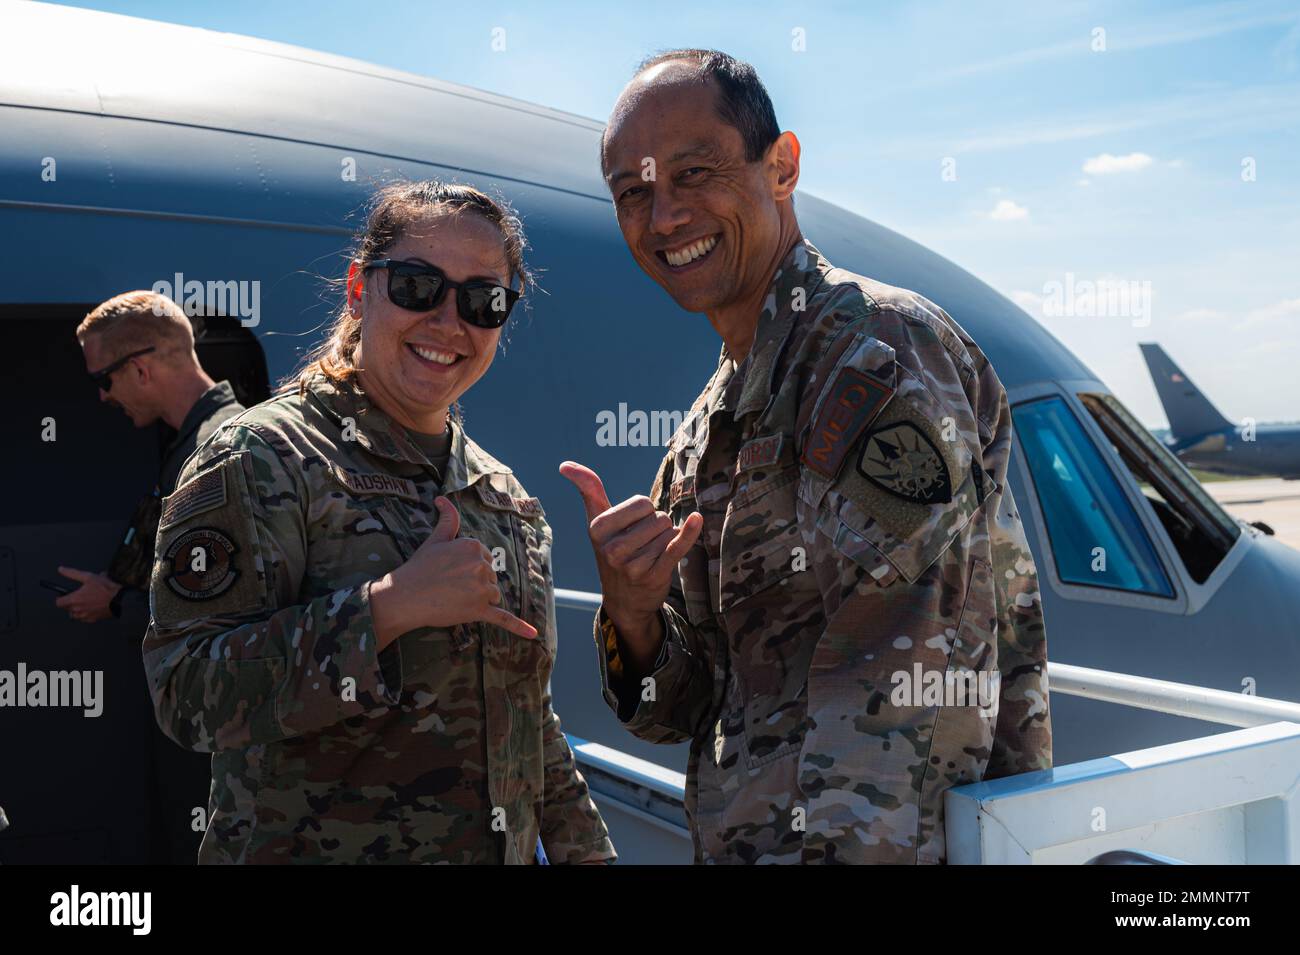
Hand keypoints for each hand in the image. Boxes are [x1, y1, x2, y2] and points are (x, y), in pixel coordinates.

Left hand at [55, 567, 120, 623]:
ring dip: (77, 609)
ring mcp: (85, 616)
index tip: (65, 595)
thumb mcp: (88, 577)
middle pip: (66, 609)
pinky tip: (92, 607)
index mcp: (74, 599)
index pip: (58, 603)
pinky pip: (84, 618)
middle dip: (70, 603)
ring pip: (75, 615)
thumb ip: (72, 573)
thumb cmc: (105, 588)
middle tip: (79, 596)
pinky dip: (85, 613)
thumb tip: (61, 570)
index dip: (61, 598)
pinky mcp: (92, 619)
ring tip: (86, 602)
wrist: (119, 599)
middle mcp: (77, 610)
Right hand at [369, 496, 537, 648]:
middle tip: (449, 586)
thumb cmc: (418, 567)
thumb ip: (448, 520)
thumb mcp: (435, 539)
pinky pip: (503, 618)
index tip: (450, 571)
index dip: (468, 567)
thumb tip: (443, 499)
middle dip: (475, 583)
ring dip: (479, 599)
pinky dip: (519, 627)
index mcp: (474, 546)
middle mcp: (482, 566)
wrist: (404, 596)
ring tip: (454, 599)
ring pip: (493, 595)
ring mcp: (482, 589)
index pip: (484, 558)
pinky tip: (534, 634)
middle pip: (491, 577)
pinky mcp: (479, 610)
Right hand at [559, 461, 701, 674]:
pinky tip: (697, 520)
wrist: (625, 600)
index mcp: (598, 529)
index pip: (642, 503)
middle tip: (643, 546)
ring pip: (669, 531)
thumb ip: (588, 490)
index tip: (632, 529)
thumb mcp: (598, 522)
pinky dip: (689, 533)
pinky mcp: (653, 575)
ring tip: (651, 556)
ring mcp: (632, 564)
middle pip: (658, 516)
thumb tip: (565, 465)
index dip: (644, 513)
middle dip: (657, 527)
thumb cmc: (613, 551)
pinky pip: (676, 546)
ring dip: (667, 540)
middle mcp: (612, 548)